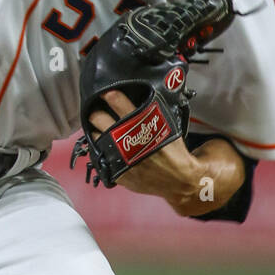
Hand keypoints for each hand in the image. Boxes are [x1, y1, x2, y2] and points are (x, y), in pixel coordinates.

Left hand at [88, 89, 203, 205]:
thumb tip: (143, 97)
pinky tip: (104, 147)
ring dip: (96, 132)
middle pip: (99, 119)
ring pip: (95, 138)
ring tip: (99, 130)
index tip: (105, 92)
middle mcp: (128, 141)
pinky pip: (100, 157)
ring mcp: (120, 158)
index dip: (110, 95)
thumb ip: (153, 113)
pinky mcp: (117, 173)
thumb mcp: (168, 127)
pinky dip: (101, 151)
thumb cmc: (175, 154)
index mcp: (142, 127)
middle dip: (97, 113)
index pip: (120, 103)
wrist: (179, 181)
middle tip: (98, 111)